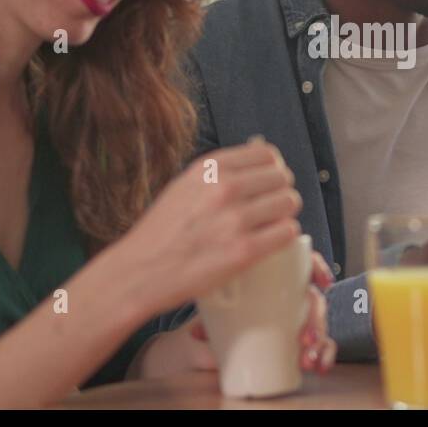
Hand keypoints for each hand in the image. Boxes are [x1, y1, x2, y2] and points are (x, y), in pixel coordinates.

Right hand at [116, 140, 302, 312]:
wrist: (138, 272)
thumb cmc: (159, 234)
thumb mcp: (183, 187)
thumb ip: (217, 175)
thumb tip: (254, 167)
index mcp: (209, 169)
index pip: (267, 154)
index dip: (273, 169)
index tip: (269, 182)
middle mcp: (224, 188)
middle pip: (282, 177)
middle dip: (280, 191)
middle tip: (271, 208)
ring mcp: (235, 219)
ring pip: (289, 203)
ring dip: (284, 214)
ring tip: (270, 225)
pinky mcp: (244, 251)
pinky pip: (287, 232)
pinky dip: (284, 236)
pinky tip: (270, 241)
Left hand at [188, 251, 337, 374]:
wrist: (208, 342)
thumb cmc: (216, 315)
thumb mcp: (209, 311)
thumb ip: (205, 320)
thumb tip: (198, 331)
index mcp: (272, 280)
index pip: (301, 264)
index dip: (317, 268)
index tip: (321, 282)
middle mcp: (289, 297)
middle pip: (314, 299)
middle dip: (316, 319)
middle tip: (305, 338)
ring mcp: (297, 318)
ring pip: (320, 323)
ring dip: (320, 340)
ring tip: (307, 357)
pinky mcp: (300, 341)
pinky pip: (322, 344)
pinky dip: (325, 354)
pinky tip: (319, 365)